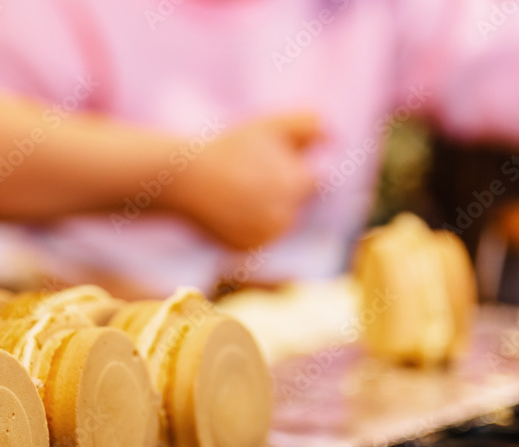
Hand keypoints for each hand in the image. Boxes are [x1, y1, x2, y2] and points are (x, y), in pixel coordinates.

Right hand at [168, 112, 321, 249]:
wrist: (184, 179)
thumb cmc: (229, 149)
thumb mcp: (270, 126)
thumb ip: (309, 125)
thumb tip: (334, 138)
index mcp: (297, 185)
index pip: (311, 180)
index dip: (290, 168)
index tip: (267, 164)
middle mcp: (286, 217)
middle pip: (295, 204)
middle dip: (279, 191)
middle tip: (249, 178)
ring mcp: (265, 237)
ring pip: (278, 223)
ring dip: (268, 210)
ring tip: (240, 193)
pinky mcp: (247, 250)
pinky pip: (259, 238)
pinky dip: (250, 227)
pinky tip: (232, 210)